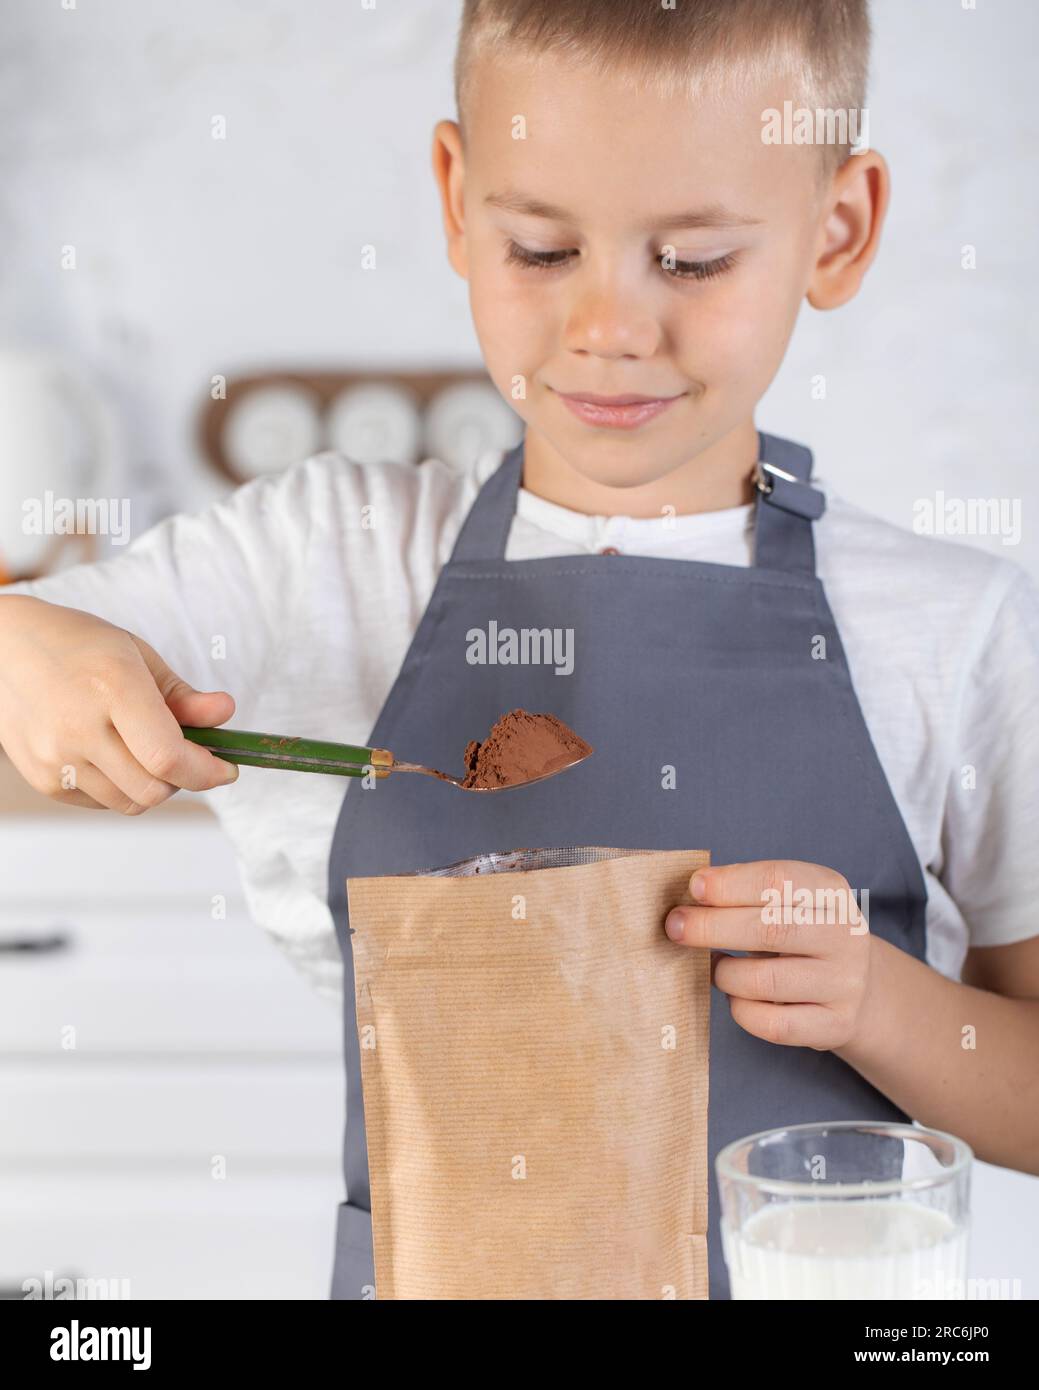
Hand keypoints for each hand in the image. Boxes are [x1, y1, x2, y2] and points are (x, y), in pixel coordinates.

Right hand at [0, 595, 239, 812]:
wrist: (5, 651)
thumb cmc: (77, 646)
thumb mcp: (137, 656)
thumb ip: (183, 694)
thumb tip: (225, 713)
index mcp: (112, 687)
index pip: (168, 756)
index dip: (206, 770)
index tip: (226, 768)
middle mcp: (79, 727)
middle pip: (154, 789)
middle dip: (184, 778)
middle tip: (188, 754)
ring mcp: (56, 758)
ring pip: (130, 803)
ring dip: (153, 785)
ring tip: (145, 748)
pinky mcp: (43, 779)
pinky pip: (102, 803)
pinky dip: (121, 787)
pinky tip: (112, 753)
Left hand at [664, 859, 871, 1050]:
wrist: (857, 989)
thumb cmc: (801, 937)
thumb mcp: (788, 903)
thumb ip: (746, 895)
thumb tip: (690, 899)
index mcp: (831, 892)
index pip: (779, 880)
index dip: (730, 884)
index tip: (694, 888)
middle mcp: (846, 935)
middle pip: (771, 930)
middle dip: (711, 927)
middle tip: (675, 927)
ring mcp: (844, 983)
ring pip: (765, 981)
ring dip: (724, 973)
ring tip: (714, 965)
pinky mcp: (836, 1024)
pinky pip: (772, 1024)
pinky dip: (741, 1010)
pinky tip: (736, 996)